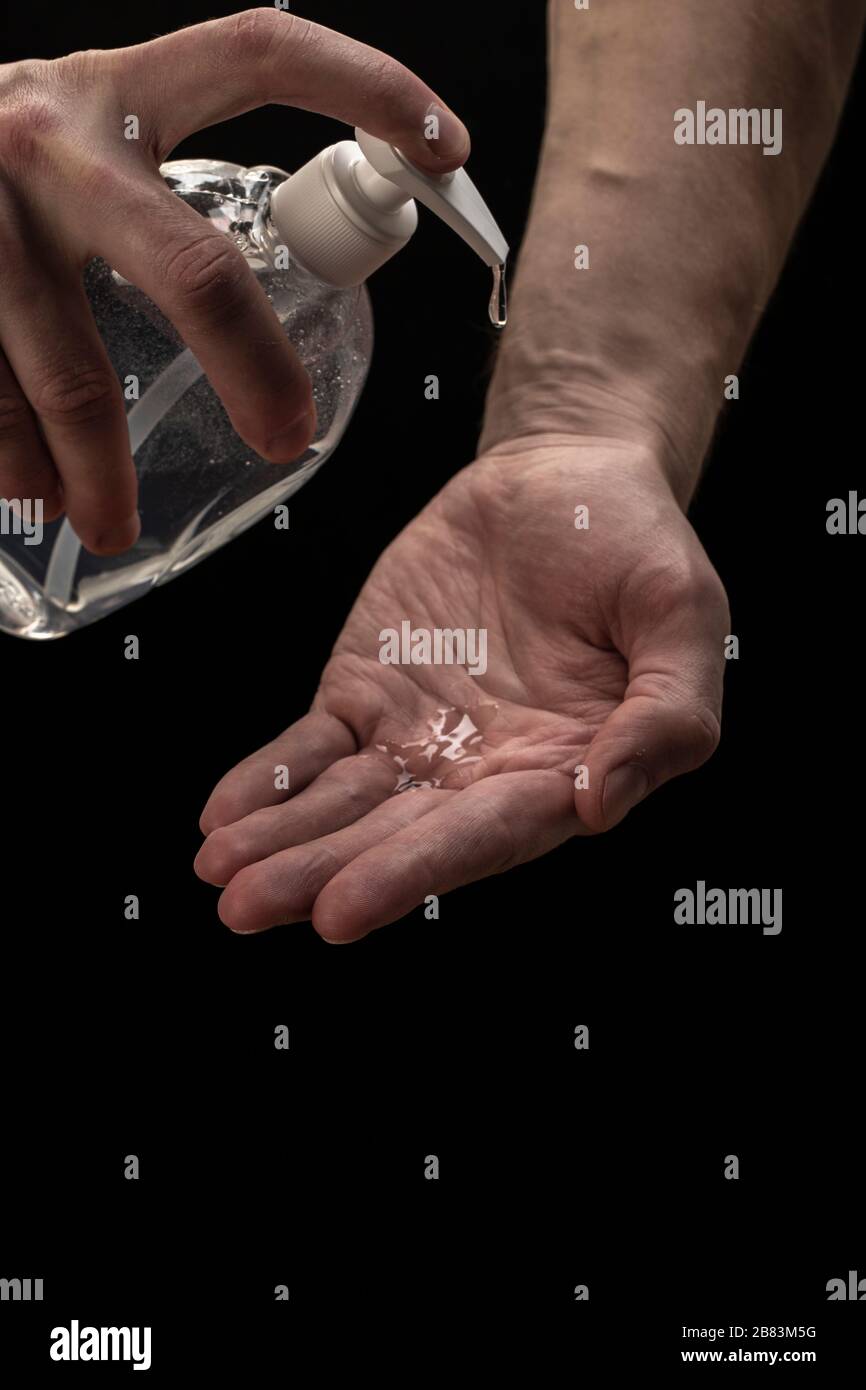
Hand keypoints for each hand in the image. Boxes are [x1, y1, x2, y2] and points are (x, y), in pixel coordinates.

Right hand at [0, 8, 468, 552]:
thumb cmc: (7, 160)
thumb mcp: (90, 139)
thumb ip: (163, 203)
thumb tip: (255, 319)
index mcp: (120, 91)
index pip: (259, 57)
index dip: (362, 87)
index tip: (446, 144)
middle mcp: (54, 145)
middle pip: (192, 273)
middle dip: (251, 370)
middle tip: (286, 442)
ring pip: (69, 372)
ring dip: (99, 467)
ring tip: (113, 525)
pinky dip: (13, 459)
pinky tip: (31, 490)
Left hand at [195, 435, 728, 940]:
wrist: (562, 472)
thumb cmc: (635, 544)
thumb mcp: (682, 617)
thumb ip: (666, 715)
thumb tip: (601, 804)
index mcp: (564, 770)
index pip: (485, 836)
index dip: (415, 873)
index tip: (345, 910)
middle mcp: (485, 773)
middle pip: (397, 835)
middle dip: (322, 872)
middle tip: (248, 907)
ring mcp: (419, 737)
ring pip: (343, 803)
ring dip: (282, 841)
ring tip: (221, 873)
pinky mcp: (367, 692)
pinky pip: (311, 748)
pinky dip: (268, 781)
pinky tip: (225, 816)